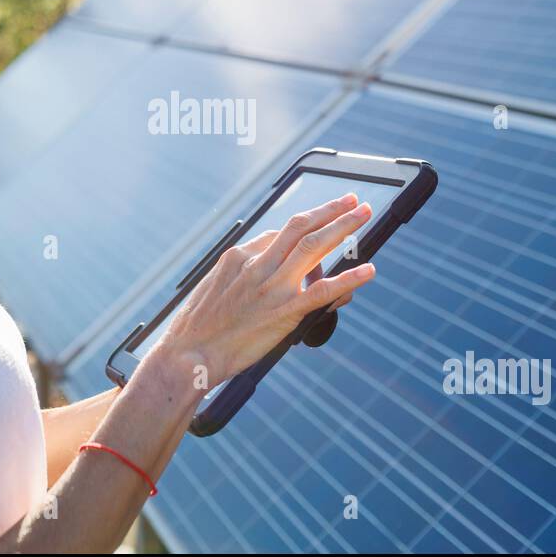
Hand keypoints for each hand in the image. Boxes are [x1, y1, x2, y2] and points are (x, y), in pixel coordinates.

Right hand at [146, 192, 375, 391]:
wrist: (188, 356)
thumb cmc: (197, 328)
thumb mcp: (214, 289)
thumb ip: (242, 277)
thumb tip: (268, 274)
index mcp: (238, 256)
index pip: (278, 234)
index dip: (304, 230)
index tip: (319, 229)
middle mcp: (256, 265)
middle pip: (300, 227)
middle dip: (329, 210)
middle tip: (353, 200)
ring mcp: (271, 287)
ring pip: (313, 247)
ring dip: (342, 226)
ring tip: (365, 214)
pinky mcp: (283, 313)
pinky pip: (322, 291)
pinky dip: (348, 278)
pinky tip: (367, 270)